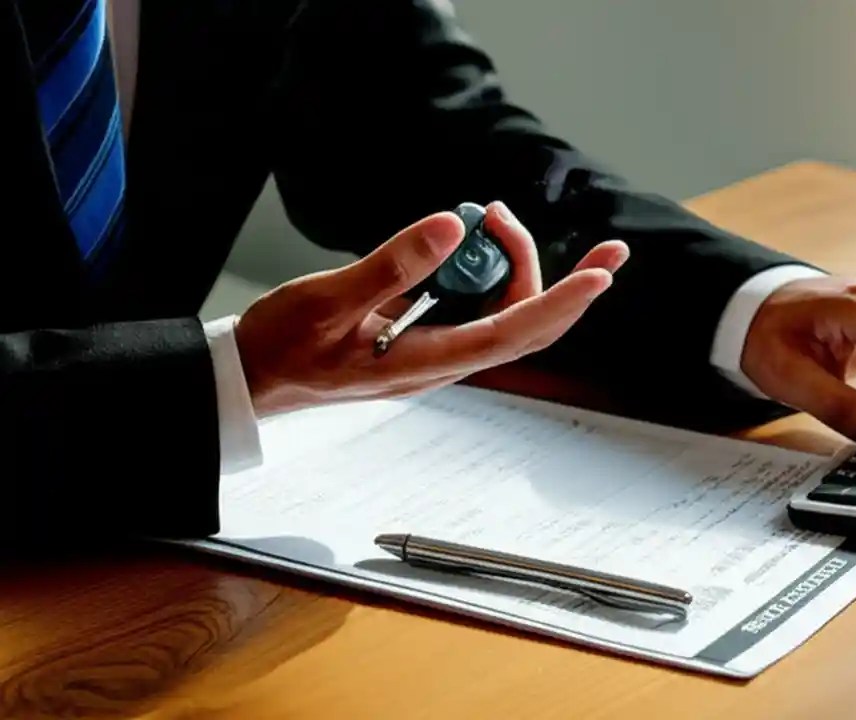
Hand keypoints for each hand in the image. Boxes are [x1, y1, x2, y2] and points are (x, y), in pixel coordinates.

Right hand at [235, 202, 628, 416]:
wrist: (254, 377)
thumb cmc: (285, 347)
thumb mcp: (332, 299)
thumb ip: (395, 265)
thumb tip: (453, 229)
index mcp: (425, 360)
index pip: (512, 332)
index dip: (562, 303)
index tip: (600, 276)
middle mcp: (442, 361)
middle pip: (521, 322)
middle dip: (560, 281)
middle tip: (534, 222)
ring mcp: (436, 351)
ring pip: (501, 311)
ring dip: (512, 265)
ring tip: (495, 216)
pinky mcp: (424, 338)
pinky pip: (473, 305)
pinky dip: (483, 271)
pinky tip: (475, 241)